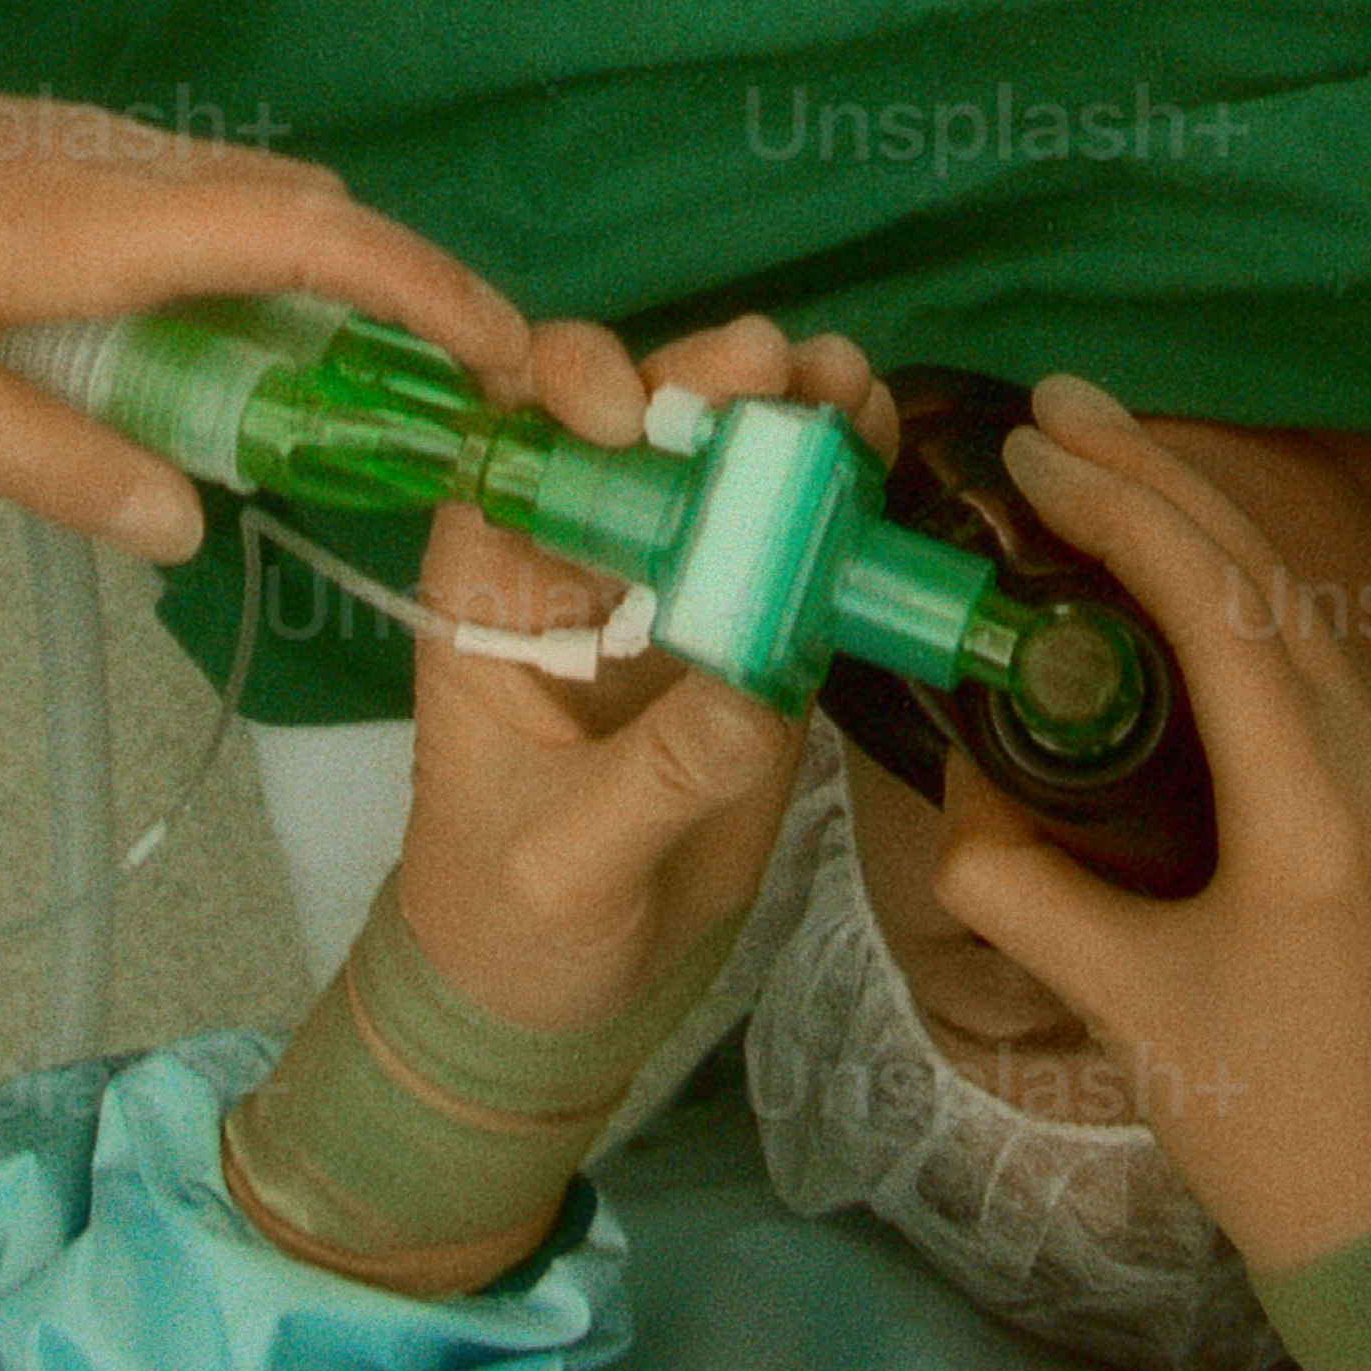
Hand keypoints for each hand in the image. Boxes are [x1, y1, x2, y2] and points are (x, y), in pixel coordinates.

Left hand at [0, 87, 570, 564]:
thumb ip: (53, 462)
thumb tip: (191, 526)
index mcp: (102, 226)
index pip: (315, 242)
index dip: (429, 295)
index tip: (510, 363)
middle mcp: (127, 169)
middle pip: (315, 215)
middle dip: (415, 297)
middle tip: (467, 408)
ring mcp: (99, 150)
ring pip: (265, 201)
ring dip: (343, 282)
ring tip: (376, 396)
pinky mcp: (68, 155)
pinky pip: (208, 202)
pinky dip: (270, 265)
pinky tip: (242, 347)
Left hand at [388, 317, 843, 1037]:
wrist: (557, 1002)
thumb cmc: (510, 923)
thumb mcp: (565, 864)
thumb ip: (657, 777)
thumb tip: (760, 687)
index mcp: (491, 581)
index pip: (512, 441)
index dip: (557, 395)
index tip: (625, 411)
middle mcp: (580, 556)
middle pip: (636, 425)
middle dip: (703, 380)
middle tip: (778, 367)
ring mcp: (674, 585)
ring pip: (724, 461)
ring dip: (786, 408)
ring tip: (848, 387)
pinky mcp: (755, 630)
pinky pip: (797, 538)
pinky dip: (839, 486)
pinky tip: (879, 444)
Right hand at [926, 384, 1370, 1270]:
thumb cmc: (1273, 1131)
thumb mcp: (1129, 1009)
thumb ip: (1027, 891)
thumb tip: (949, 802)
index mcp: (1323, 817)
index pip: (1222, 611)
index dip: (1126, 511)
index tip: (1033, 446)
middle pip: (1276, 584)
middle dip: (1162, 478)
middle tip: (1055, 401)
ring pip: (1317, 620)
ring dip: (1211, 535)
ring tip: (1106, 463)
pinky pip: (1344, 675)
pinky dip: (1258, 609)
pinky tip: (1194, 584)